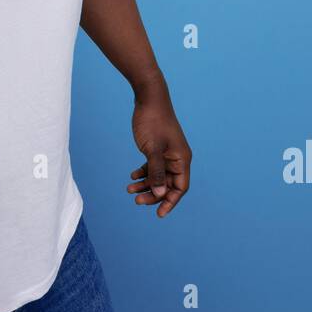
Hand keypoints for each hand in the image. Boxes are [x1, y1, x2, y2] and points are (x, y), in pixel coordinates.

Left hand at [127, 77, 191, 217]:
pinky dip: (143, 172)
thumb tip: (160, 195)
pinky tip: (132, 176)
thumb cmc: (152, 122)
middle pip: (168, 184)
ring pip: (159, 176)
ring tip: (129, 190)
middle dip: (153, 194)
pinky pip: (153, 166)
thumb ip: (156, 173)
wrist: (148, 97)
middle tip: (136, 201)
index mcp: (182, 159)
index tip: (158, 214)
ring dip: (146, 184)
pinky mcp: (158, 147)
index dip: (170, 201)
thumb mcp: (152, 150)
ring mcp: (168, 153)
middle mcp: (178, 158)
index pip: (180, 188)